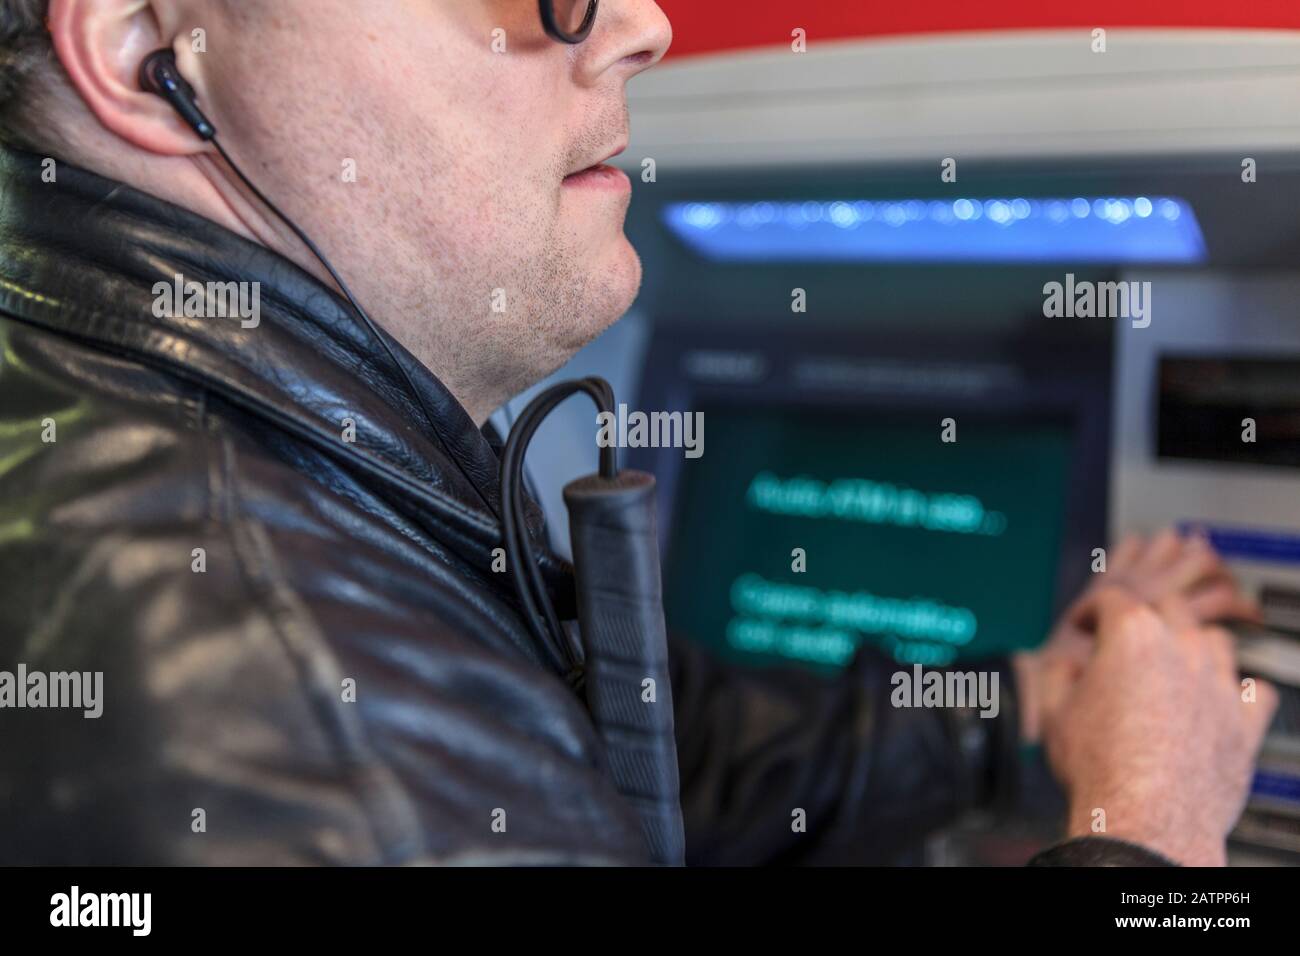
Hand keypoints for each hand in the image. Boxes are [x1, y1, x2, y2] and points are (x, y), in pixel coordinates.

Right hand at [1013, 529, 1258, 743]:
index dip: (1091, 612)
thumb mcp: (1054, 712)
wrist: (1145, 819)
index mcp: (1132, 635)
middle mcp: (1182, 648)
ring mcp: (1219, 683)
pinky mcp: (1244, 721)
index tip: (1084, 626)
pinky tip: (1217, 701)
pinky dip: (1237, 690)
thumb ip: (1057, 675)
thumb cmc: (1099, 767)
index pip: (1112, 600)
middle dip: (1143, 617)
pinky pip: (1256, 690)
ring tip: (1172, 666)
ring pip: (1215, 640)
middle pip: (1169, 607)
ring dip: (1192, 645)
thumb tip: (1066, 666)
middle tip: (1125, 642)